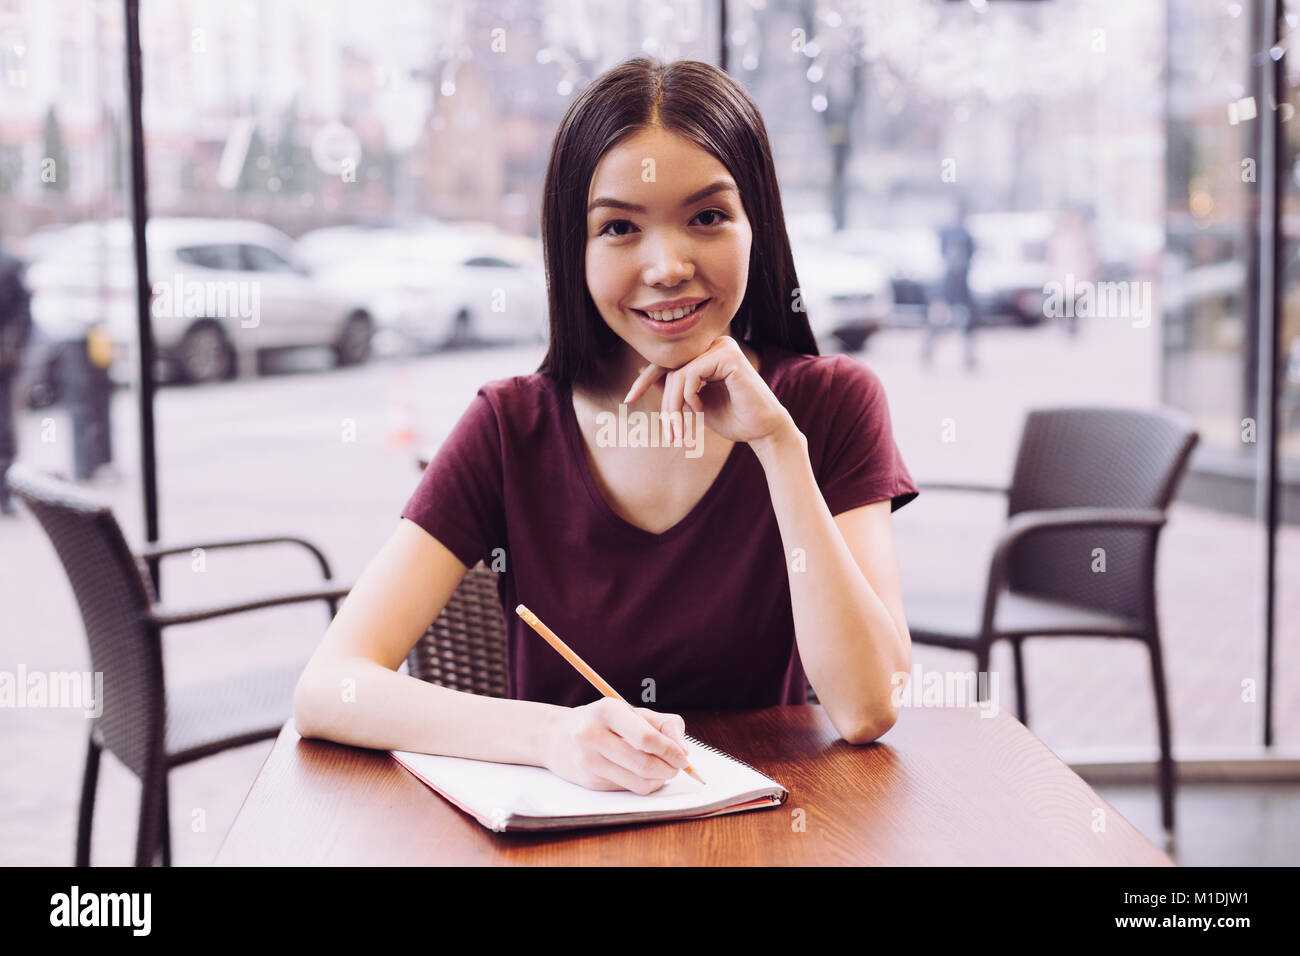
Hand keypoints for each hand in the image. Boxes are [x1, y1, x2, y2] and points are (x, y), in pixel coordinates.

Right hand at [543, 697, 690, 793]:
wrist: (555, 736)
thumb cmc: (603, 721)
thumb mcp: (630, 711)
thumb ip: (663, 724)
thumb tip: (683, 750)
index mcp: (606, 710)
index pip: (646, 738)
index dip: (671, 750)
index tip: (683, 756)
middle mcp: (593, 735)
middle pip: (644, 764)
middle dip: (669, 769)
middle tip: (677, 766)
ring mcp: (588, 761)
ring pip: (639, 782)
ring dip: (660, 779)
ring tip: (664, 769)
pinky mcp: (589, 781)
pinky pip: (629, 789)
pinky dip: (645, 783)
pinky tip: (643, 773)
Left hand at [623, 335, 794, 447]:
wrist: (763, 432)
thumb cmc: (733, 419)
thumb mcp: (695, 403)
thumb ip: (674, 387)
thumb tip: (645, 372)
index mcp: (708, 354)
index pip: (668, 361)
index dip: (645, 379)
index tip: (629, 399)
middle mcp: (714, 345)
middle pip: (669, 367)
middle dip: (663, 402)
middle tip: (667, 430)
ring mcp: (722, 347)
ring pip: (677, 374)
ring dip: (673, 406)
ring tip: (679, 428)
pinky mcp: (727, 356)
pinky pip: (690, 374)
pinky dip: (689, 397)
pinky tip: (701, 409)